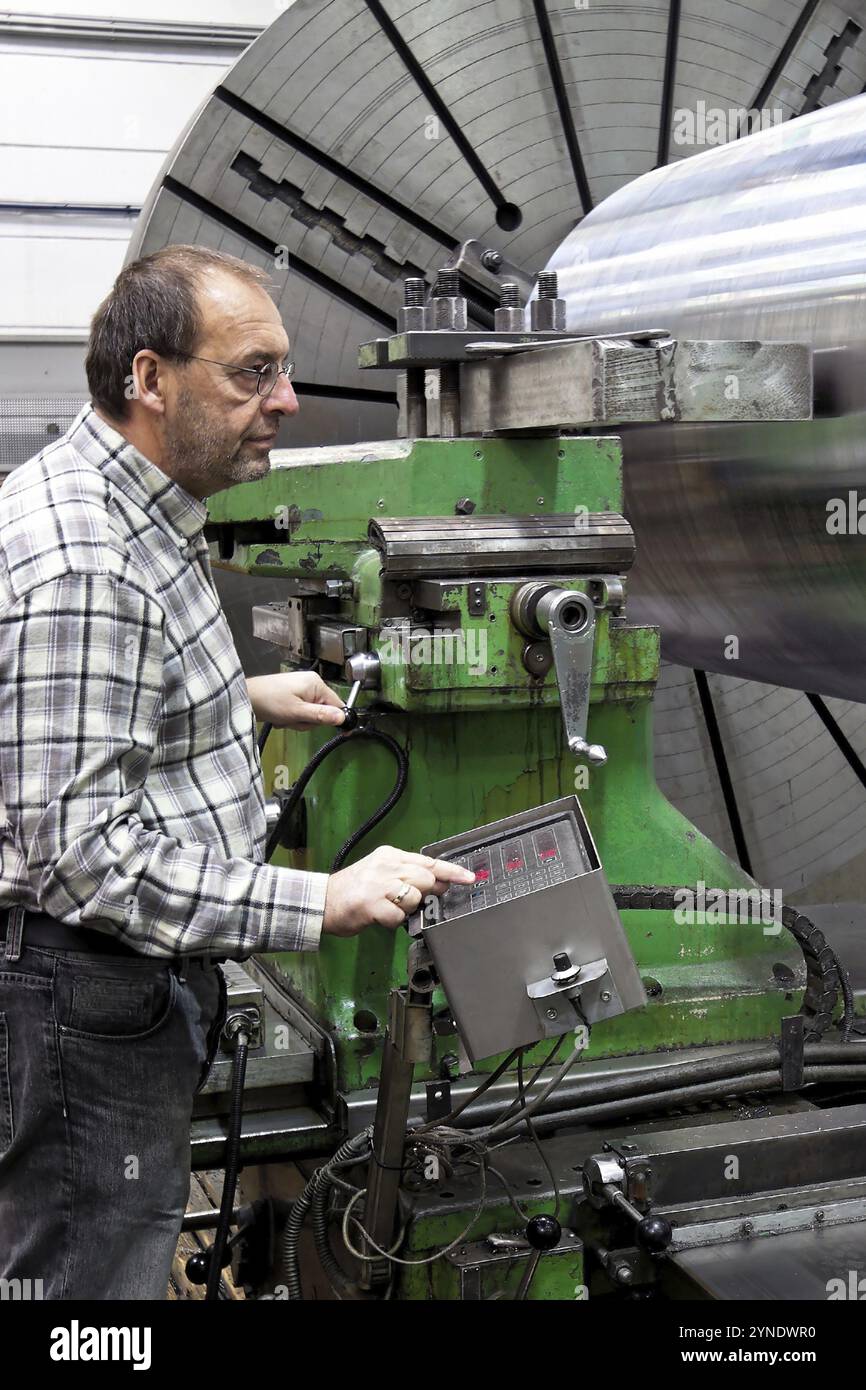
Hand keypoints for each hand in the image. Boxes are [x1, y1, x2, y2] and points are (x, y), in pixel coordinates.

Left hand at [247, 671, 345, 730]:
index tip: (334, 731)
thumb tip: (343, 717)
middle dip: (308, 721)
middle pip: (323, 711)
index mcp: (316, 684)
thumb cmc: (269, 701)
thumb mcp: (297, 712)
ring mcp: (301, 690)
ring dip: (297, 721)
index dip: (333, 719)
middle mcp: (311, 684)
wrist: (245, 698)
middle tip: (294, 719)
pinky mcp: (292, 697)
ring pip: (310, 714)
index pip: (337, 704)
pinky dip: (291, 718)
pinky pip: (300, 712)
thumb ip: (321, 715)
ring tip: (284, 717)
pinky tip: (280, 716)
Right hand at [322, 846, 475, 936]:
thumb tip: (440, 883)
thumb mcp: (381, 872)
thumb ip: (408, 874)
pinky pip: (398, 917)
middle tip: (407, 900)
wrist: (322, 901)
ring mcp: (379, 885)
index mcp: (390, 855)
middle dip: (425, 894)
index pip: (429, 862)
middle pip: (426, 880)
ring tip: (387, 907)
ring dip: (406, 909)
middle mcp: (386, 866)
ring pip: (415, 898)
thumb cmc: (353, 890)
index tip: (470, 878)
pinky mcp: (371, 904)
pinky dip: (392, 922)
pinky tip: (379, 916)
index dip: (453, 871)